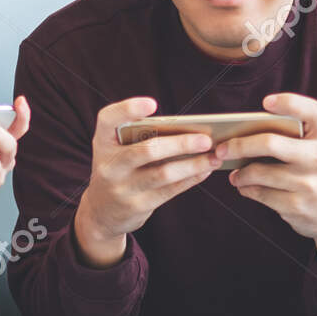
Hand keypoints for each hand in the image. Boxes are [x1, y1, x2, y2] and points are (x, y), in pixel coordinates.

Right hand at [73, 97, 220, 267]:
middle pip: (147, 150)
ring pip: (163, 173)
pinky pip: (169, 191)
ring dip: (193, 164)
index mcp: (102, 141)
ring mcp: (122, 188)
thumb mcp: (116, 149)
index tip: (153, 104)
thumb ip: (138, 136)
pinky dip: (190, 178)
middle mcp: (109, 164)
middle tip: (206, 139)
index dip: (128, 109)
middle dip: (181, 144)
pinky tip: (205, 170)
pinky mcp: (136, 206)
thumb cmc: (118, 168)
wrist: (102, 211)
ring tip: (214, 156)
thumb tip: (186, 129)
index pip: (108, 119)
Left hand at [220, 94, 316, 274]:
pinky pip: (260, 193)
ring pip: (259, 172)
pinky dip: (247, 189)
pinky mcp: (297, 205)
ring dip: (239, 173)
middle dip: (239, 145)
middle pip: (270, 143)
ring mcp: (309, 183)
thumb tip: (243, 133)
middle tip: (222, 148)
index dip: (289, 103)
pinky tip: (244, 186)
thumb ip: (293, 134)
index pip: (312, 111)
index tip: (266, 103)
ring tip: (234, 173)